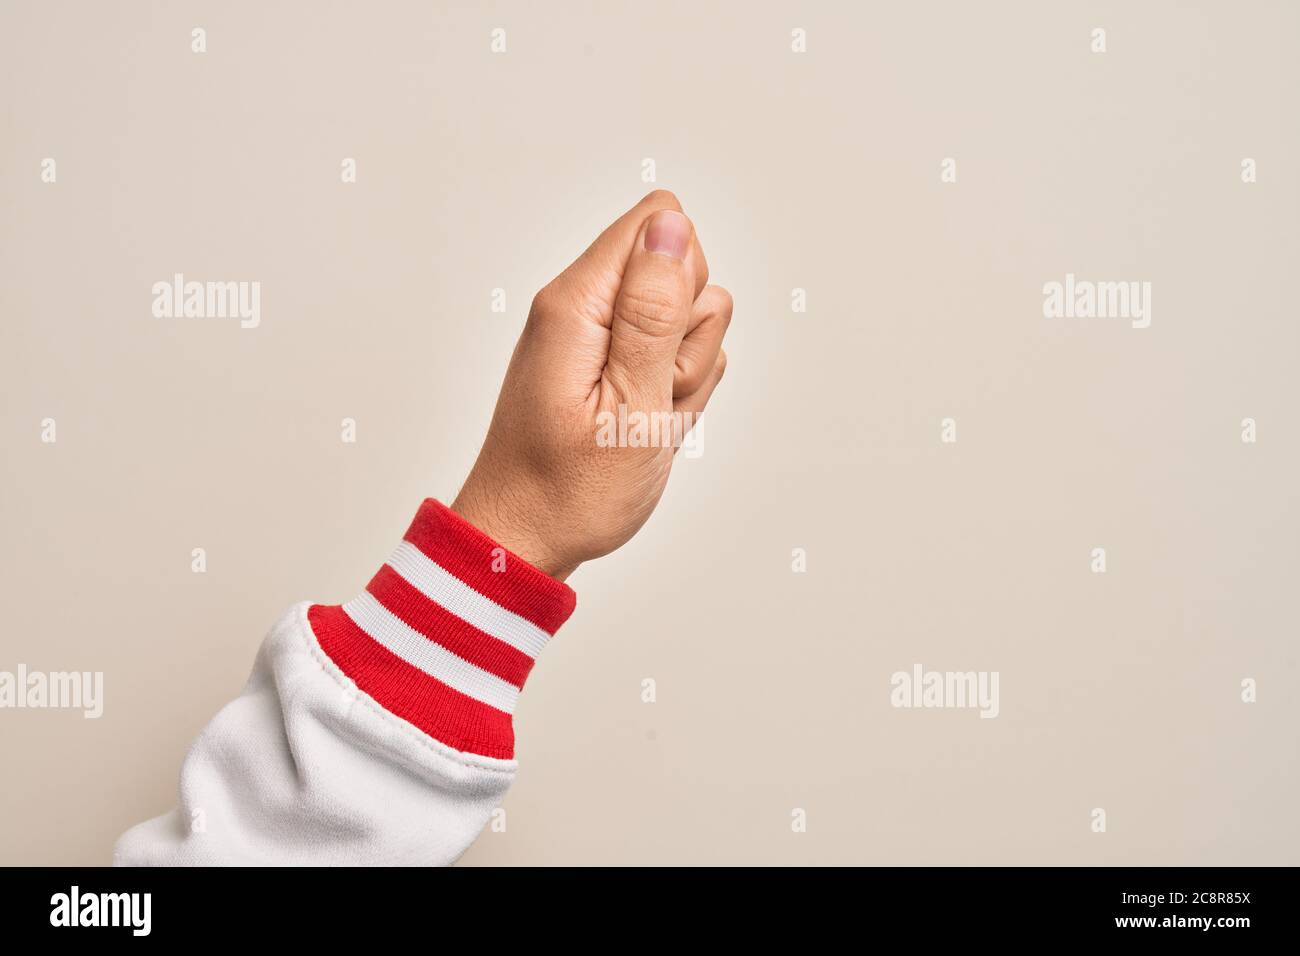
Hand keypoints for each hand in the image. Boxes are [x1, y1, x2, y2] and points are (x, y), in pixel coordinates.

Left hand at [452, 190, 732, 580]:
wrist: (527, 538)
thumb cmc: (571, 491)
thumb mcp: (631, 406)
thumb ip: (655, 313)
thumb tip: (671, 227)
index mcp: (577, 304)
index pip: (659, 223)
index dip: (683, 283)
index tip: (659, 350)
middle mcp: (583, 307)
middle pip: (679, 271)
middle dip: (688, 336)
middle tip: (651, 397)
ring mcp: (597, 337)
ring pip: (685, 320)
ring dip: (684, 374)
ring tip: (643, 422)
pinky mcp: (609, 364)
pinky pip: (671, 357)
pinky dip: (671, 396)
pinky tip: (642, 429)